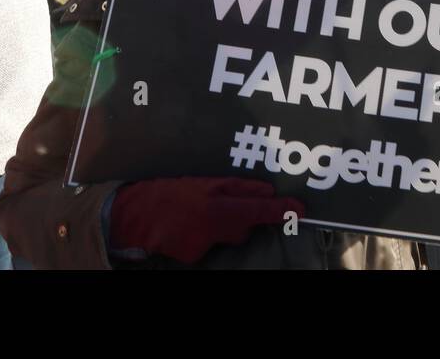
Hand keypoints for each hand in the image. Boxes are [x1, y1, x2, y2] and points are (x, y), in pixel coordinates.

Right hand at [109, 177, 303, 263]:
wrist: (137, 216)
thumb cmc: (171, 193)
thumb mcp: (206, 183)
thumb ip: (239, 188)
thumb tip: (268, 191)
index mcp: (220, 207)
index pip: (260, 210)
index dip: (283, 211)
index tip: (302, 210)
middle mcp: (216, 228)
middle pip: (245, 227)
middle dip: (242, 216)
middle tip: (222, 202)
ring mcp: (206, 245)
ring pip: (229, 236)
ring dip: (222, 224)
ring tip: (198, 211)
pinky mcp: (195, 256)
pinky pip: (210, 243)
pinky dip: (204, 234)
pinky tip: (188, 224)